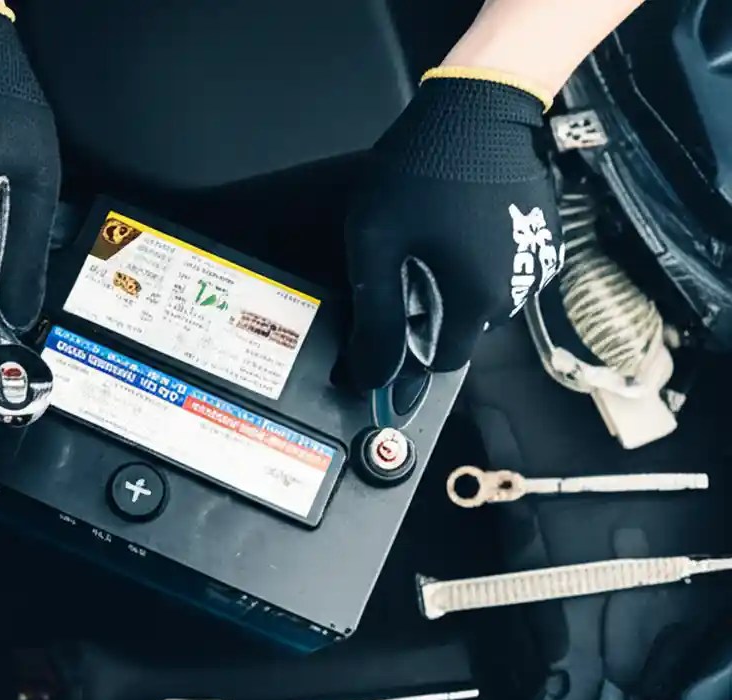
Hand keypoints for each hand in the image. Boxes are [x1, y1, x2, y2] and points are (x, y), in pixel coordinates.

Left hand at [345, 75, 563, 389]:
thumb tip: (371, 376)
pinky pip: (502, 267)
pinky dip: (477, 257)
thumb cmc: (422, 171)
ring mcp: (535, 262)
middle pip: (462, 328)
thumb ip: (375, 315)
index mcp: (476, 302)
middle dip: (429, 308)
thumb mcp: (376, 243)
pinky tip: (457, 221)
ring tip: (430, 235)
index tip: (389, 316)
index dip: (408, 348)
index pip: (441, 361)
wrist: (480, 107)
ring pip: (481, 298)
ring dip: (453, 281)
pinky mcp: (543, 235)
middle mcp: (515, 293)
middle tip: (404, 260)